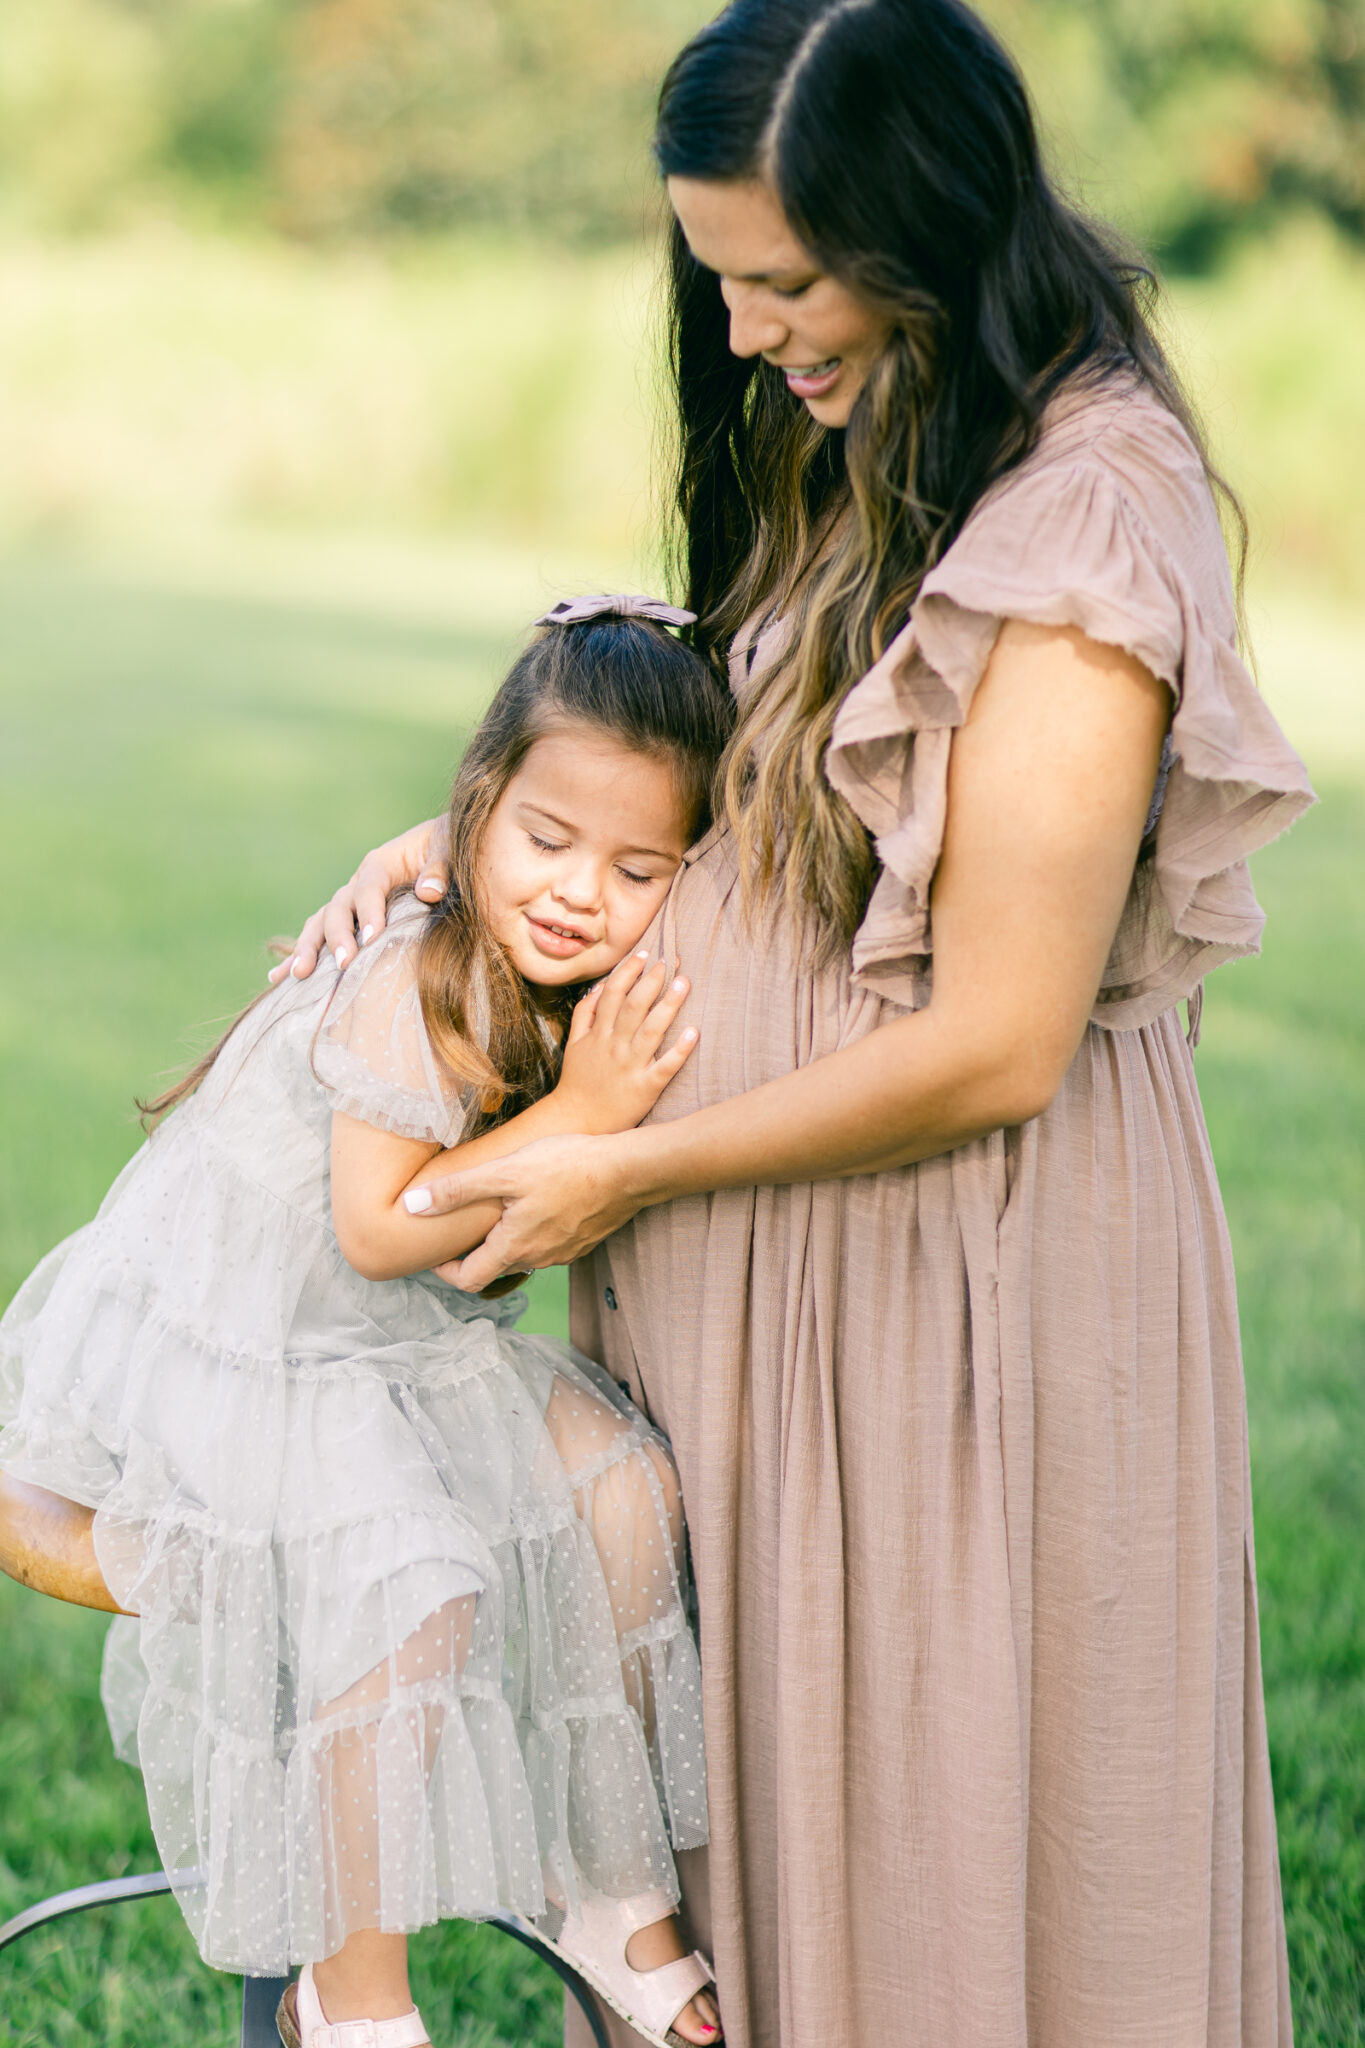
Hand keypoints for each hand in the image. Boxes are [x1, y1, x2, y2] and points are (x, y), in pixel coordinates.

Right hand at [268, 816, 451, 981]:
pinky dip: (297, 955)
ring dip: (307, 949)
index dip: (369, 911)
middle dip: (338, 937)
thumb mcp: (448, 848)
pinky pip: (319, 939)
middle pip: (338, 909)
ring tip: (297, 975)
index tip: (372, 938)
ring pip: (320, 925)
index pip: (369, 887)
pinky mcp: (347, 923)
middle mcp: (357, 884)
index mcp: (380, 864)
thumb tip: (428, 891)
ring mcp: (348, 905)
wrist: (441, 852)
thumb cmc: (447, 849)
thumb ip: (440, 867)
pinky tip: (277, 977)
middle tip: (343, 964)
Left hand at [410, 1131, 643, 1290]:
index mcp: (513, 1248)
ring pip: (523, 1255)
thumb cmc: (568, 1166)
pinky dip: (533, 1232)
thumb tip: (411, 1206)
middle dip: (474, 1252)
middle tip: (461, 1226)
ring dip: (505, 1241)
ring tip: (498, 1209)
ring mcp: (564, 1253)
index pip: (468, 1280)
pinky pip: (548, 1245)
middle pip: (495, 1268)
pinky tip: (536, 1203)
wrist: (630, 1171)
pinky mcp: (583, 1241)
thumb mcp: (505, 1171)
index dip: (445, 1271)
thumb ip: (457, 1191)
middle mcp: (538, 1259)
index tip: (435, 1252)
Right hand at [554, 951, 697, 1133]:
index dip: (628, 971)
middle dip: (651, 981)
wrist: (577, 1121)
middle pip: (633, 1006)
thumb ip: (584, 1015)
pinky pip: (665, 1067)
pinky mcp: (645, 1088)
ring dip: (668, 1006)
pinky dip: (680, 1050)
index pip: (612, 994)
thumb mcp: (574, 1045)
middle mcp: (614, 1047)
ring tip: (684, 983)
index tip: (644, 953)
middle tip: (669, 960)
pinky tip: (695, 1032)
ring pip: (651, 1031)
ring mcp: (630, 1067)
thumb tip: (598, 987)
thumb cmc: (578, 1081)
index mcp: (598, 1034)